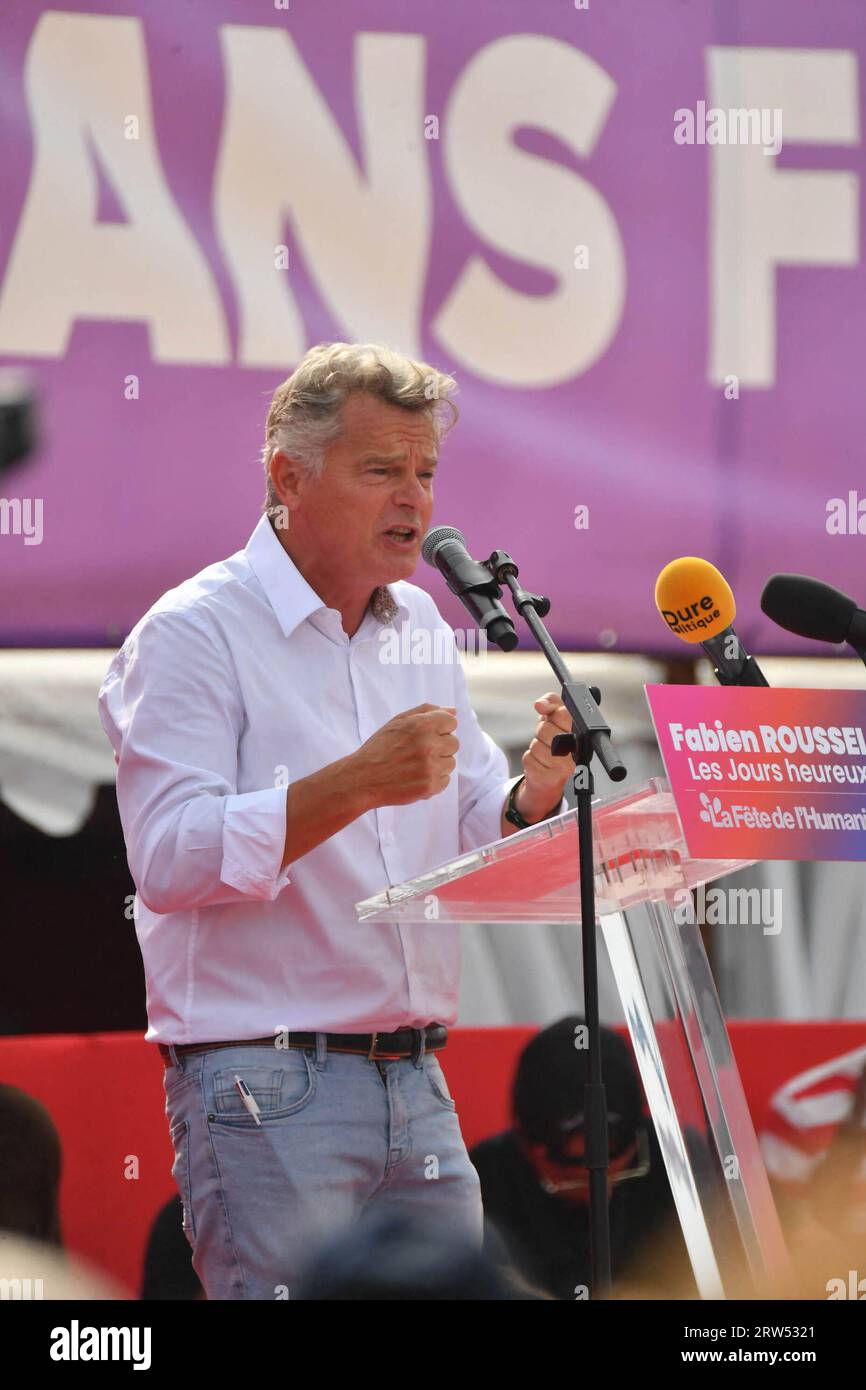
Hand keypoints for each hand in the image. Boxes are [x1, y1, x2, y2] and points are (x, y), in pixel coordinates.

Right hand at [352, 703, 458, 808]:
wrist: (362, 778)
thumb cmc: (379, 748)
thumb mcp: (398, 721)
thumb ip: (426, 711)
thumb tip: (453, 710)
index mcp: (421, 725)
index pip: (451, 722)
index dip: (440, 728)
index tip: (427, 735)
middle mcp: (428, 744)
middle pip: (454, 743)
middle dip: (440, 747)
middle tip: (419, 752)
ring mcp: (430, 767)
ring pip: (451, 763)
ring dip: (437, 764)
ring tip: (415, 766)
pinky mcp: (429, 786)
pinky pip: (445, 780)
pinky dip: (433, 780)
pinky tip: (416, 777)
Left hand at [518, 692, 573, 811]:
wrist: (550, 777)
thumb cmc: (554, 744)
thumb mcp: (555, 718)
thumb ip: (551, 703)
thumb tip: (540, 704)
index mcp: (581, 735)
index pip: (564, 714)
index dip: (552, 713)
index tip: (548, 715)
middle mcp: (576, 753)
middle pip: (546, 729)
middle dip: (542, 731)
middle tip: (548, 737)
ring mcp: (563, 768)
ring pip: (536, 745)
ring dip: (536, 746)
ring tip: (545, 751)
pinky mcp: (548, 778)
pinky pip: (529, 758)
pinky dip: (530, 758)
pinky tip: (540, 763)